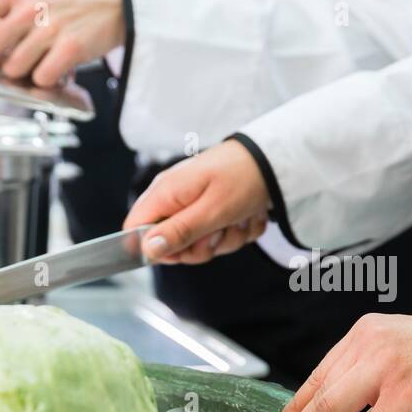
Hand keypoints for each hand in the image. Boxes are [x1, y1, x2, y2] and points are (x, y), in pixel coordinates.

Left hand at [0, 0, 123, 87]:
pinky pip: (42, 78)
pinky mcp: (71, 46)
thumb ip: (7, 10)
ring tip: (40, 62)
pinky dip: (47, 80)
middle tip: (4, 64)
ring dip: (24, 73)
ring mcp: (50, 27)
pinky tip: (57, 69)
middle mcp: (30, 7)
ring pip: (13, 69)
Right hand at [125, 139, 271, 263]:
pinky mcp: (214, 211)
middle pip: (171, 245)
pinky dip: (238, 231)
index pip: (135, 230)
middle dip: (200, 247)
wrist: (276, 161)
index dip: (155, 249)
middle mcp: (175, 199)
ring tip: (239, 217)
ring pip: (200, 244)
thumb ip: (179, 231)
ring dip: (226, 239)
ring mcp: (195, 206)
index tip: (182, 250)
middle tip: (219, 230)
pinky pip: (221, 237)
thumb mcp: (212, 210)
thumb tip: (147, 250)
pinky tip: (248, 215)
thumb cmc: (243, 178)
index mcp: (166, 194)